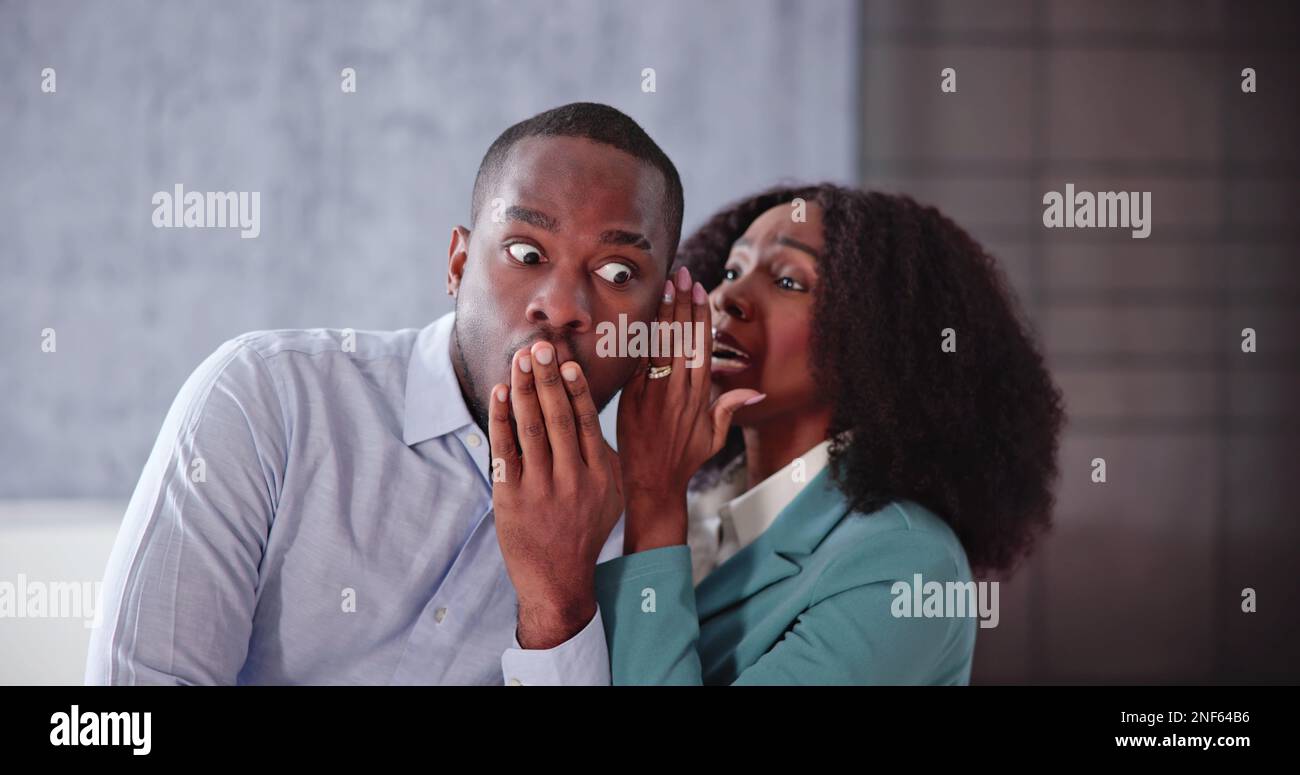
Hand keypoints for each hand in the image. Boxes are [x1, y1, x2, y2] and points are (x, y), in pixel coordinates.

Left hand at [488, 340, 624, 649]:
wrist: (558, 579)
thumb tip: (589, 409)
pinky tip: (500, 394)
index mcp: (600, 475)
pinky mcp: (512, 498)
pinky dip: (501, 419)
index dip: (576, 390)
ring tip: (520, 361)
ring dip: (524, 390)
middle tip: (541, 346)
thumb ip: (602, 456)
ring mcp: (541, 489)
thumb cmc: (584, 531)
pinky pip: (505, 450)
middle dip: (548, 379)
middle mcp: (573, 480)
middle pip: (559, 418)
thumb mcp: (609, 496)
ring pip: (532, 429)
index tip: (568, 362)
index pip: (587, 423)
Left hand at [616, 266, 763, 552]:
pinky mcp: (633, 400)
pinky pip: (637, 364)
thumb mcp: (714, 437)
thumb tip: (757, 390)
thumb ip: (730, 408)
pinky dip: (638, 339)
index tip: (698, 289)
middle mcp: (680, 391)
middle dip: (683, 304)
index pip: (702, 346)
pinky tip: (638, 316)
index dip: (700, 316)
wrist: (652, 484)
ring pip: (661, 346)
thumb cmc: (683, 461)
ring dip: (663, 313)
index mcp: (700, 397)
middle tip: (681, 274)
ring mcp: (655, 394)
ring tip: (664, 285)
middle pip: (683, 339)